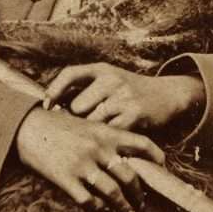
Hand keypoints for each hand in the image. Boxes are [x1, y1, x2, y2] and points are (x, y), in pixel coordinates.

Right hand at [15, 107, 164, 211]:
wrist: (26, 126)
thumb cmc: (55, 123)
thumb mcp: (84, 123)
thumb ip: (103, 137)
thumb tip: (123, 158)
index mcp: (104, 132)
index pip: (140, 143)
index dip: (156, 156)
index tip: (163, 166)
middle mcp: (97, 148)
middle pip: (130, 176)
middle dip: (140, 193)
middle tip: (142, 202)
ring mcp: (82, 165)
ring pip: (113, 193)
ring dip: (124, 206)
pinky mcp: (66, 179)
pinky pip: (89, 200)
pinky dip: (98, 208)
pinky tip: (100, 209)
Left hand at [46, 63, 204, 129]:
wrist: (167, 94)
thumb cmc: (129, 91)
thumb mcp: (109, 80)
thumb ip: (85, 88)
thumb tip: (51, 106)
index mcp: (102, 69)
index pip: (70, 73)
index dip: (54, 89)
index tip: (45, 106)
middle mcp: (111, 79)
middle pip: (77, 106)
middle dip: (77, 120)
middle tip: (79, 129)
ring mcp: (123, 96)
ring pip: (92, 122)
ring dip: (92, 133)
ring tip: (96, 136)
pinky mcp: (134, 114)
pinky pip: (109, 133)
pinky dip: (107, 140)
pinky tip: (110, 141)